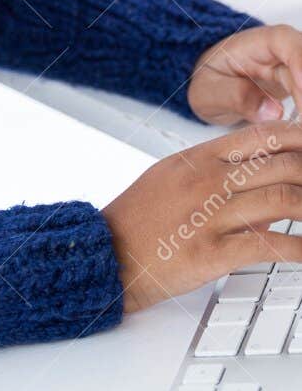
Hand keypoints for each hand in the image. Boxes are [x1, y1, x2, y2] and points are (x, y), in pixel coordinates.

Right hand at [102, 121, 301, 312]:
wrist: (107, 253)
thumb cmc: (138, 218)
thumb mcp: (170, 176)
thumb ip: (212, 168)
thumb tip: (254, 169)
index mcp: (197, 158)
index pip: (262, 137)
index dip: (299, 139)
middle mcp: (207, 181)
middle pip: (280, 166)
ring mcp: (209, 216)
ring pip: (281, 200)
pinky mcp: (211, 253)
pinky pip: (267, 247)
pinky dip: (299, 250)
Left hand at [187, 23, 301, 126]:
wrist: (211, 86)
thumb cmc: (208, 81)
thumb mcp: (208, 92)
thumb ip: (235, 96)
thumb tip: (274, 111)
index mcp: (254, 43)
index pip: (283, 40)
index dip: (299, 60)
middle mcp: (279, 52)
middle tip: (301, 123)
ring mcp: (291, 69)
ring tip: (300, 130)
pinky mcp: (298, 87)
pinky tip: (300, 130)